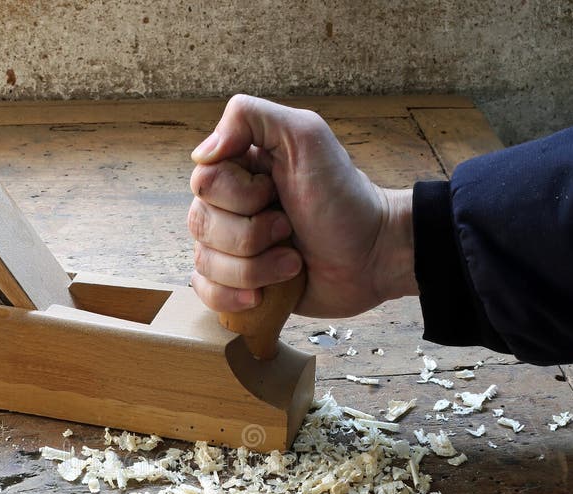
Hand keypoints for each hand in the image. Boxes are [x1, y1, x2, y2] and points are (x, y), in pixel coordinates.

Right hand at [188, 94, 416, 318]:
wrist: (372, 256)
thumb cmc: (345, 197)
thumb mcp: (307, 136)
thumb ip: (250, 117)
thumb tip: (200, 154)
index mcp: (238, 169)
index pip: (203, 182)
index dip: (239, 196)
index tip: (276, 193)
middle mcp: (228, 207)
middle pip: (200, 225)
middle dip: (251, 236)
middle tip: (290, 229)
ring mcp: (231, 248)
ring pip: (205, 263)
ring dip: (254, 270)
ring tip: (291, 263)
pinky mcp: (239, 285)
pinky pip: (206, 293)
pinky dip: (231, 297)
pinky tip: (262, 295)